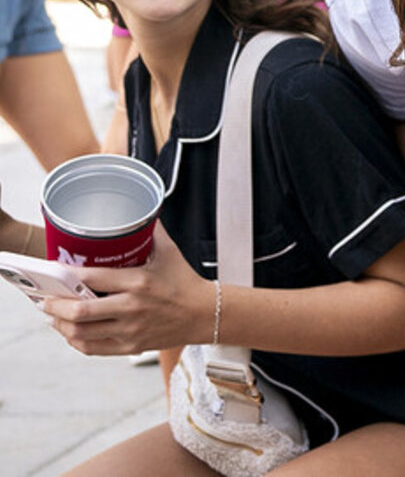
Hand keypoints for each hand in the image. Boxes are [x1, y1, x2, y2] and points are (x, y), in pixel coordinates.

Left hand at [43, 223, 210, 355]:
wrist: (203, 313)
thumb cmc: (184, 281)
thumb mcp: (169, 252)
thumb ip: (150, 233)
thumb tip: (135, 213)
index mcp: (139, 282)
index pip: (92, 279)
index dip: (66, 276)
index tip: (52, 272)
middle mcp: (132, 308)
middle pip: (80, 311)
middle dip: (54, 305)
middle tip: (44, 298)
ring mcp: (130, 330)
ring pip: (81, 332)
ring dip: (60, 324)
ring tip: (52, 315)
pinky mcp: (130, 346)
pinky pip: (92, 348)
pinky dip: (75, 341)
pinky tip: (69, 332)